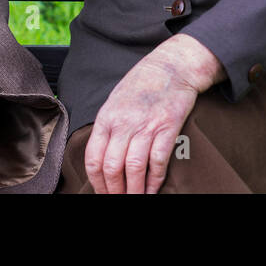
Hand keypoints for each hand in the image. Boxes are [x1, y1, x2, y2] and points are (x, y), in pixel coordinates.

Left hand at [83, 34, 225, 193]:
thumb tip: (103, 158)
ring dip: (134, 190)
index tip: (102, 193)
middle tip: (119, 200)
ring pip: (134, 168)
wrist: (172, 65)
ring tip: (135, 199)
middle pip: (112, 167)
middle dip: (114, 191)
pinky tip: (153, 190)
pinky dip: (155, 180)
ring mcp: (146, 125)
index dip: (97, 182)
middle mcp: (123, 123)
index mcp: (107, 117)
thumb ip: (109, 127)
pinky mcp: (167, 127)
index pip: (94, 157)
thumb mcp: (115, 101)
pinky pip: (158, 161)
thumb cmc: (142, 84)